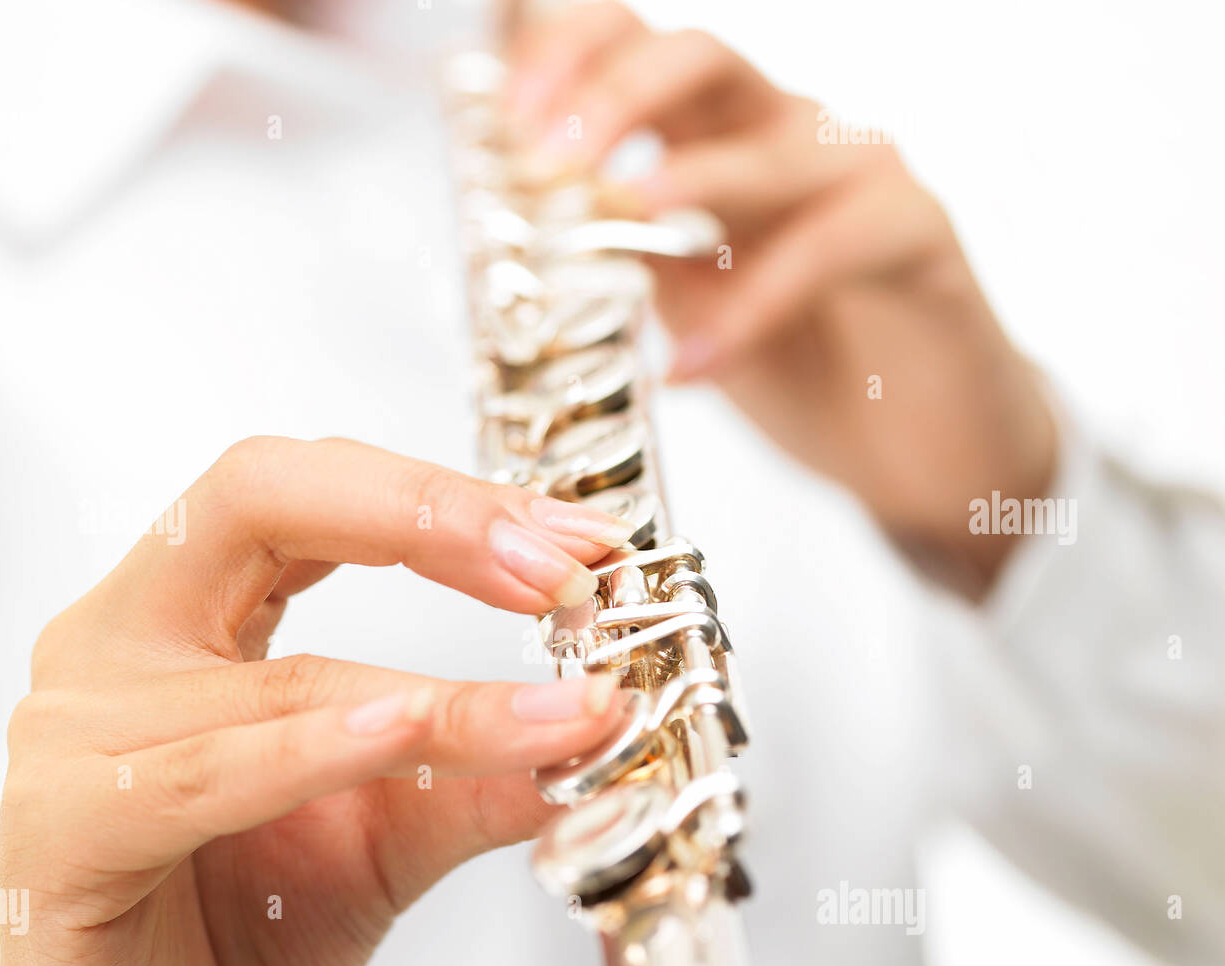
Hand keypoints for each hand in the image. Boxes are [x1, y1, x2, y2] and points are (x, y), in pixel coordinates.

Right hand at [0, 436, 634, 965]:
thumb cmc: (243, 936)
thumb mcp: (390, 835)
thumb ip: (478, 773)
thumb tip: (599, 727)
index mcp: (195, 615)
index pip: (312, 494)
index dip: (446, 502)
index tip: (575, 547)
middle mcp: (124, 641)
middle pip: (257, 497)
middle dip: (425, 515)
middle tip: (557, 569)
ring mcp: (76, 729)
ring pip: (274, 673)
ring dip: (436, 699)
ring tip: (556, 712)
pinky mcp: (59, 831)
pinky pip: (201, 775)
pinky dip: (312, 753)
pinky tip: (399, 734)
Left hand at [506, 3, 1057, 590]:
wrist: (919, 449)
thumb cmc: (804, 367)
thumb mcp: (690, 306)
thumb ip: (631, 252)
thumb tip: (535, 228)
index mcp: (725, 140)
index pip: (645, 48)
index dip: (574, 61)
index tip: (514, 123)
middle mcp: (794, 135)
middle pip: (704, 59)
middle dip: (618, 94)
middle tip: (554, 153)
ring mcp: (863, 175)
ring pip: (775, 148)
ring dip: (687, 183)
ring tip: (617, 222)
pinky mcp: (920, 234)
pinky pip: (832, 248)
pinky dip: (755, 306)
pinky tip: (695, 366)